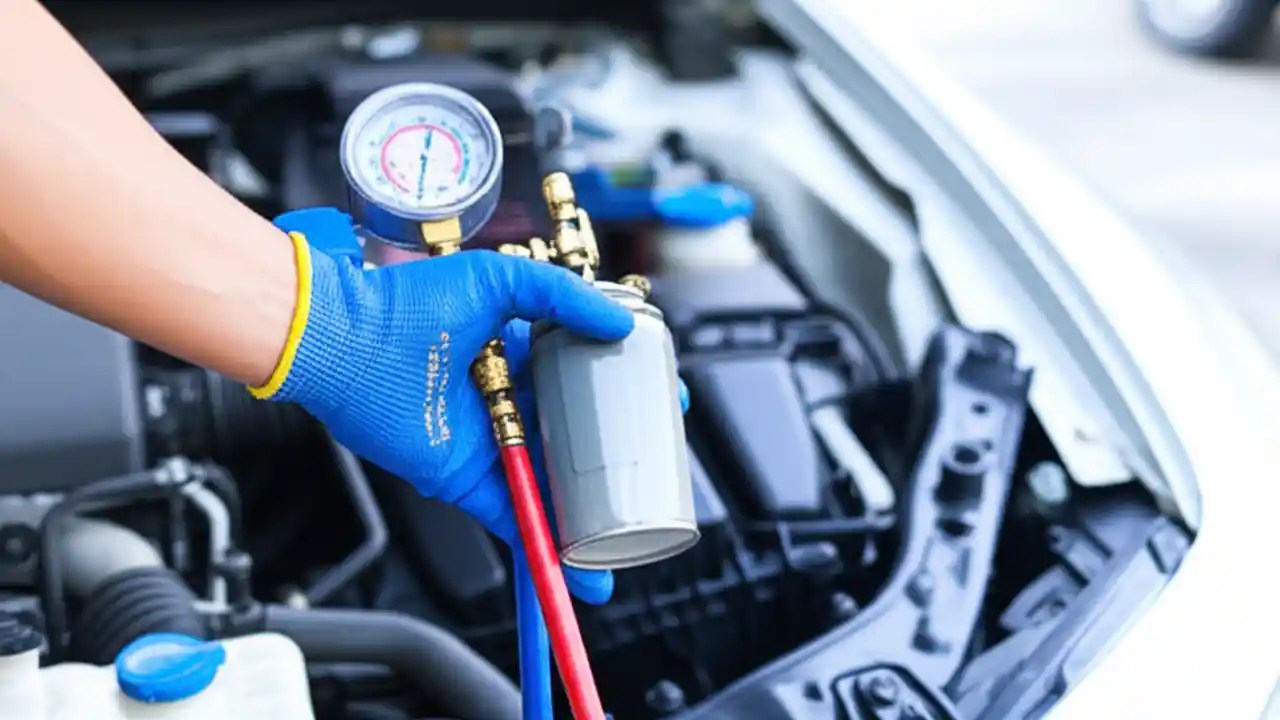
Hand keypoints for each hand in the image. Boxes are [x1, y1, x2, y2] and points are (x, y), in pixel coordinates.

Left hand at [259, 208, 634, 602]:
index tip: (663, 397)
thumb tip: (617, 320)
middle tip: (658, 464)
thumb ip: (560, 296)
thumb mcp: (498, 281)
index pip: (584, 377)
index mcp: (517, 354)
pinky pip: (513, 516)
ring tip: (627, 540)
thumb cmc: (408, 301)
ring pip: (550, 485)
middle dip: (619, 457)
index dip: (624, 389)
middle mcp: (508, 402)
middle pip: (575, 437)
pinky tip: (577, 568)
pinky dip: (545, 544)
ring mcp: (490, 443)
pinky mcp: (466, 477)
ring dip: (588, 517)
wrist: (345, 342)